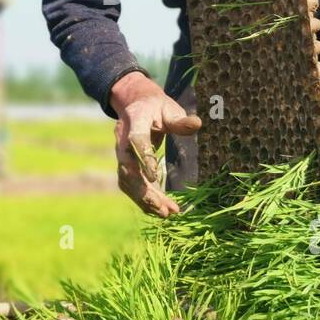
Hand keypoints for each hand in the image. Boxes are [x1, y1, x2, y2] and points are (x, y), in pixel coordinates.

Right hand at [109, 71, 200, 217]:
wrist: (135, 106)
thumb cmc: (156, 107)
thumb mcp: (169, 108)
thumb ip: (180, 120)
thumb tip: (197, 124)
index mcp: (134, 122)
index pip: (136, 142)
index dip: (144, 160)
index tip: (154, 178)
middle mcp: (122, 142)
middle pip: (128, 170)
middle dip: (144, 191)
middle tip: (164, 209)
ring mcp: (122, 156)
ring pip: (128, 182)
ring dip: (145, 200)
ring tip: (166, 213)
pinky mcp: (126, 167)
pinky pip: (131, 186)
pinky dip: (144, 200)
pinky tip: (160, 209)